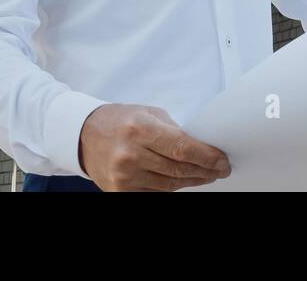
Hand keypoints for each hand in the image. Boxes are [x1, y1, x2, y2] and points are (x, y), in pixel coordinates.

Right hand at [78, 103, 230, 190]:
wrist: (84, 136)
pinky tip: (185, 180)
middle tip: (221, 169)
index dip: (207, 157)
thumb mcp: (148, 113)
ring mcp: (124, 176)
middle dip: (205, 170)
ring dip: (193, 181)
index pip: (182, 147)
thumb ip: (174, 130)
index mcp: (139, 128)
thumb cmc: (120, 120)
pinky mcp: (120, 191)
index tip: (222, 160)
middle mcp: (130, 154)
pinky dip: (173, 187)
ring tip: (207, 175)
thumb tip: (202, 147)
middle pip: (179, 169)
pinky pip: (155, 192)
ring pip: (170, 184)